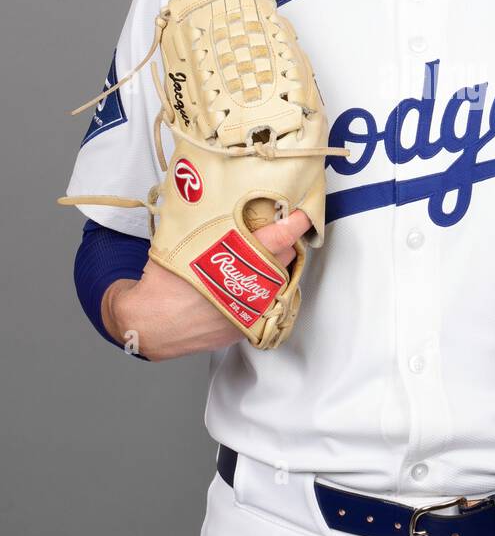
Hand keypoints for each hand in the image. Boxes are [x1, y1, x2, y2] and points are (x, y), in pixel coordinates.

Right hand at [102, 210, 312, 361]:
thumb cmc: (162, 284)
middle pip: (284, 259)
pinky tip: (250, 282)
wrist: (149, 325)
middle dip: (284, 244)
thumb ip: (211, 229)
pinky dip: (264, 290)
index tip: (303, 214)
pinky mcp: (247, 326)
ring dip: (275, 267)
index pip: (279, 238)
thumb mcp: (184, 245)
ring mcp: (251, 310)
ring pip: (279, 282)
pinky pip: (268, 303)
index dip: (295, 223)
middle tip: (276, 232)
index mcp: (235, 262)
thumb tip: (222, 209)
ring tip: (262, 257)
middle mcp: (249, 288)